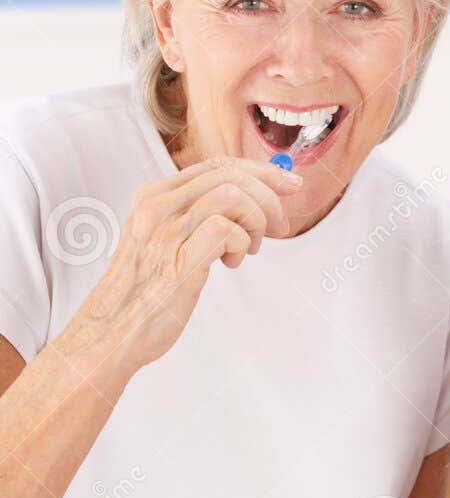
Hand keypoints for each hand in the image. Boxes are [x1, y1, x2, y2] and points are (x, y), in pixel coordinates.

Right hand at [70, 156, 302, 375]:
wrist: (114, 331)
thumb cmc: (145, 291)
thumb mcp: (163, 240)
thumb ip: (196, 217)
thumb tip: (250, 202)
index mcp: (153, 196)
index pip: (217, 165)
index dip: (259, 171)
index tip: (288, 184)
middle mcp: (157, 206)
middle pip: (229, 174)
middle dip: (268, 195)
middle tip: (280, 225)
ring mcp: (167, 231)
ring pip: (232, 195)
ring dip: (256, 220)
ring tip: (250, 248)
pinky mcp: (180, 258)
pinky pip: (228, 230)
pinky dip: (242, 244)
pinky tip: (231, 263)